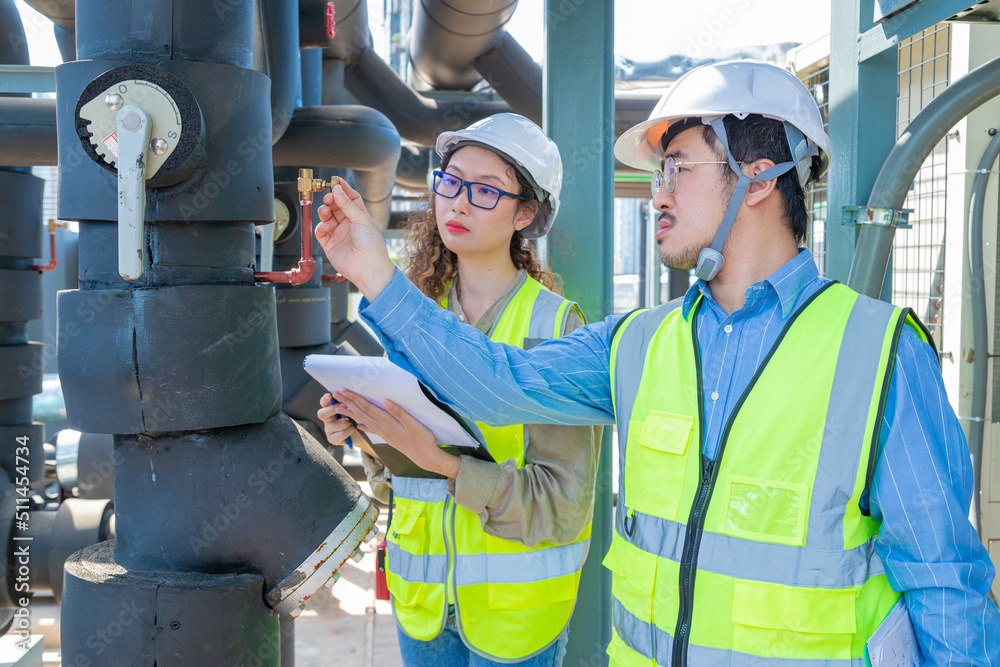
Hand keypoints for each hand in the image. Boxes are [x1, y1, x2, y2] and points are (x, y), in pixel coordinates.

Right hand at [315, 181, 395, 299]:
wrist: (368, 267)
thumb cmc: (372, 245)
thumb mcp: (361, 219)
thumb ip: (347, 204)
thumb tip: (337, 189)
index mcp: (360, 217)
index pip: (351, 199)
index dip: (343, 189)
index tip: (335, 181)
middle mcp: (349, 224)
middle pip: (336, 206)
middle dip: (331, 200)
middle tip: (328, 197)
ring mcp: (339, 233)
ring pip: (326, 217)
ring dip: (324, 211)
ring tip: (325, 211)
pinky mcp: (330, 244)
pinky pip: (321, 231)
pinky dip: (321, 227)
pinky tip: (325, 227)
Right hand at [317, 392, 360, 446]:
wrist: (361, 434)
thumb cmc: (357, 419)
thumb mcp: (353, 410)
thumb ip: (348, 403)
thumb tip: (348, 394)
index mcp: (330, 410)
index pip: (323, 404)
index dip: (324, 400)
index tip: (329, 395)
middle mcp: (327, 420)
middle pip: (322, 414)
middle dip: (333, 409)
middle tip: (346, 405)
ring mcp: (328, 430)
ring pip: (337, 424)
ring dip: (348, 422)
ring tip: (353, 422)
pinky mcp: (332, 439)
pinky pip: (341, 433)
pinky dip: (350, 430)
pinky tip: (353, 429)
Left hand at [331, 390, 460, 478]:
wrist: (424, 457)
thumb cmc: (421, 439)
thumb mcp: (413, 424)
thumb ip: (399, 412)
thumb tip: (385, 401)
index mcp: (387, 422)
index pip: (366, 408)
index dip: (354, 398)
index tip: (343, 391)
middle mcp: (382, 428)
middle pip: (361, 413)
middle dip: (347, 403)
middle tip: (335, 394)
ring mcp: (384, 433)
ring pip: (363, 420)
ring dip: (351, 413)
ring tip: (339, 408)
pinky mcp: (387, 437)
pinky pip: (371, 429)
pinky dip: (362, 425)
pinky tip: (357, 425)